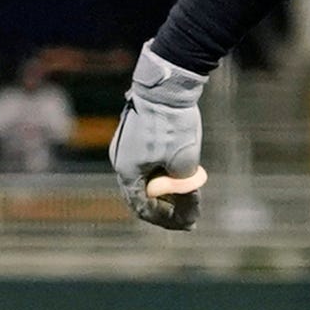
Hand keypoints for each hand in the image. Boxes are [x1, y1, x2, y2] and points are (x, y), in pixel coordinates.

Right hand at [110, 45, 208, 229]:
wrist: (166, 86)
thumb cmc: (173, 125)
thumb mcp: (184, 164)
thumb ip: (182, 187)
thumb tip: (185, 197)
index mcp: (127, 171)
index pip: (142, 207)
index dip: (166, 219)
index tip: (187, 223)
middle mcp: (120, 160)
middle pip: (142, 194)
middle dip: (166, 208)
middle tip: (188, 218)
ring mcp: (125, 146)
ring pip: (145, 178)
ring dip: (165, 191)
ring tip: (187, 197)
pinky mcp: (134, 135)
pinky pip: (146, 162)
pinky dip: (162, 173)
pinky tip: (179, 176)